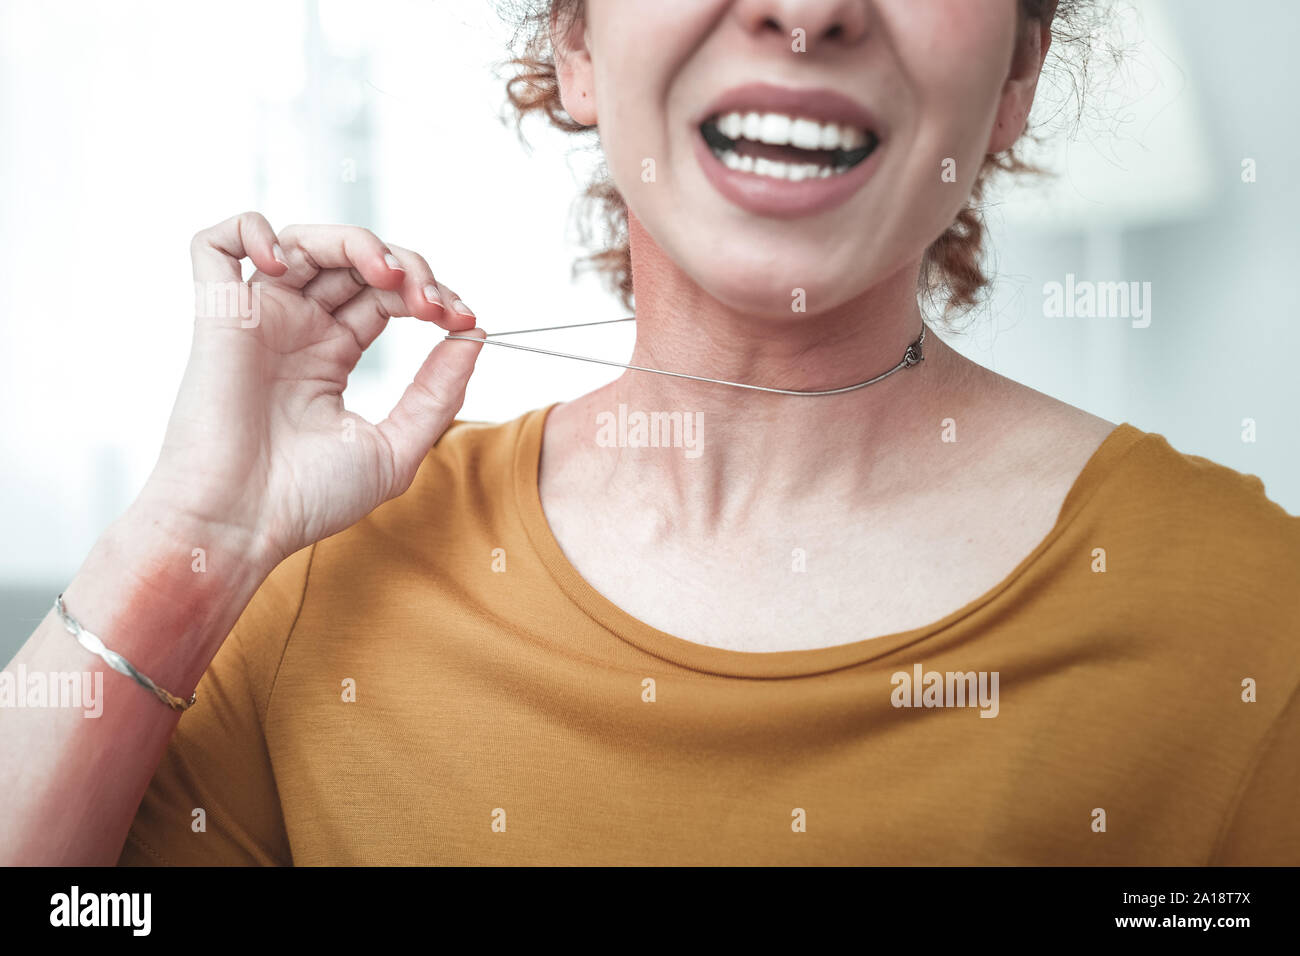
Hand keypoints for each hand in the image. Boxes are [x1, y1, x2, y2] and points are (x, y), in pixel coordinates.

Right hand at [140, 211, 484, 569]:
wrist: (240, 526)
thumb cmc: (308, 499)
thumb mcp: (398, 447)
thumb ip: (438, 392)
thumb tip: (474, 335)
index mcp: (332, 355)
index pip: (387, 296)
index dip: (431, 294)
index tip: (464, 319)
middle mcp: (295, 329)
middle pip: (354, 262)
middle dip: (408, 268)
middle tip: (434, 302)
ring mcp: (257, 318)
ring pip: (303, 241)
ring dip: (356, 242)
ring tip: (390, 276)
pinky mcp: (217, 315)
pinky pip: (214, 244)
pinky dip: (251, 230)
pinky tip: (288, 262)